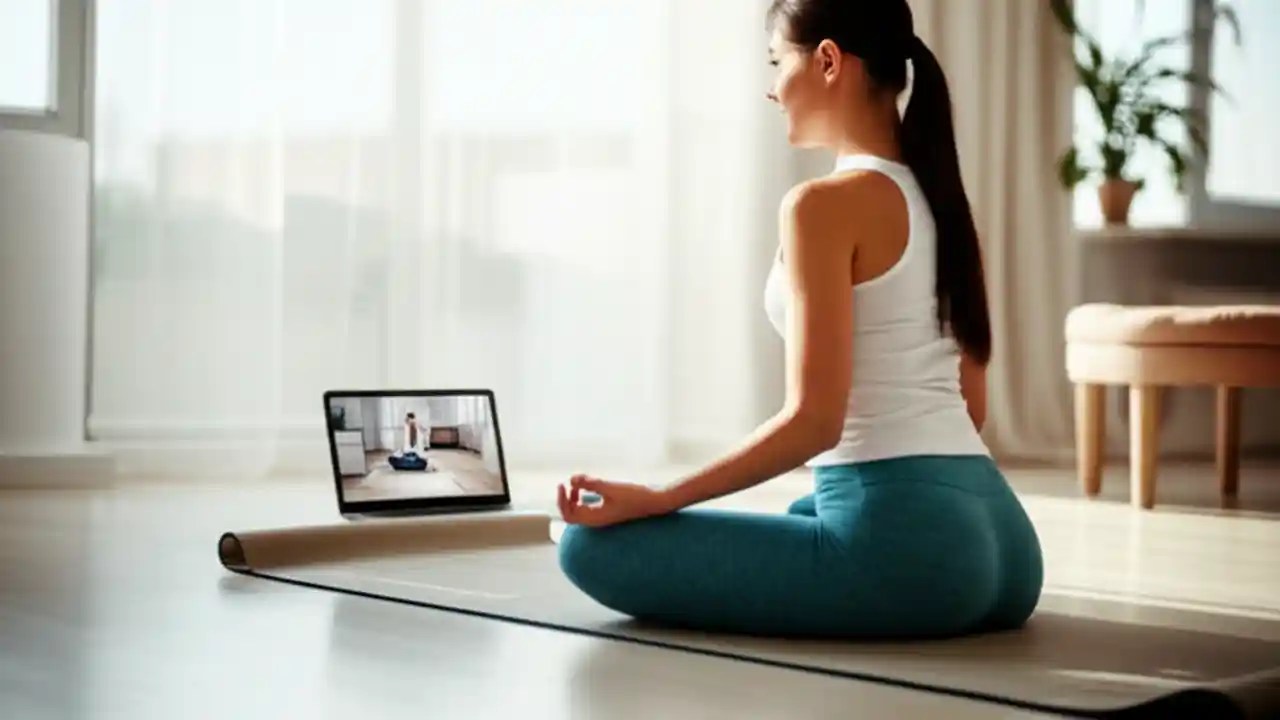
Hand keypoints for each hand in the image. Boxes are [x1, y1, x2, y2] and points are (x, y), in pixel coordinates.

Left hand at [556, 474, 673, 527]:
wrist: (654, 502)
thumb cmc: (634, 496)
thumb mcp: (610, 488)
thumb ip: (590, 484)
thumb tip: (570, 479)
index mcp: (595, 518)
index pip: (568, 515)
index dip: (561, 501)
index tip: (562, 484)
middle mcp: (596, 520)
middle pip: (571, 514)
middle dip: (565, 499)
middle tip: (566, 484)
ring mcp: (602, 516)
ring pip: (579, 511)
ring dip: (573, 498)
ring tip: (577, 483)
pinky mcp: (608, 511)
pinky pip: (588, 507)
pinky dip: (583, 497)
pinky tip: (590, 485)